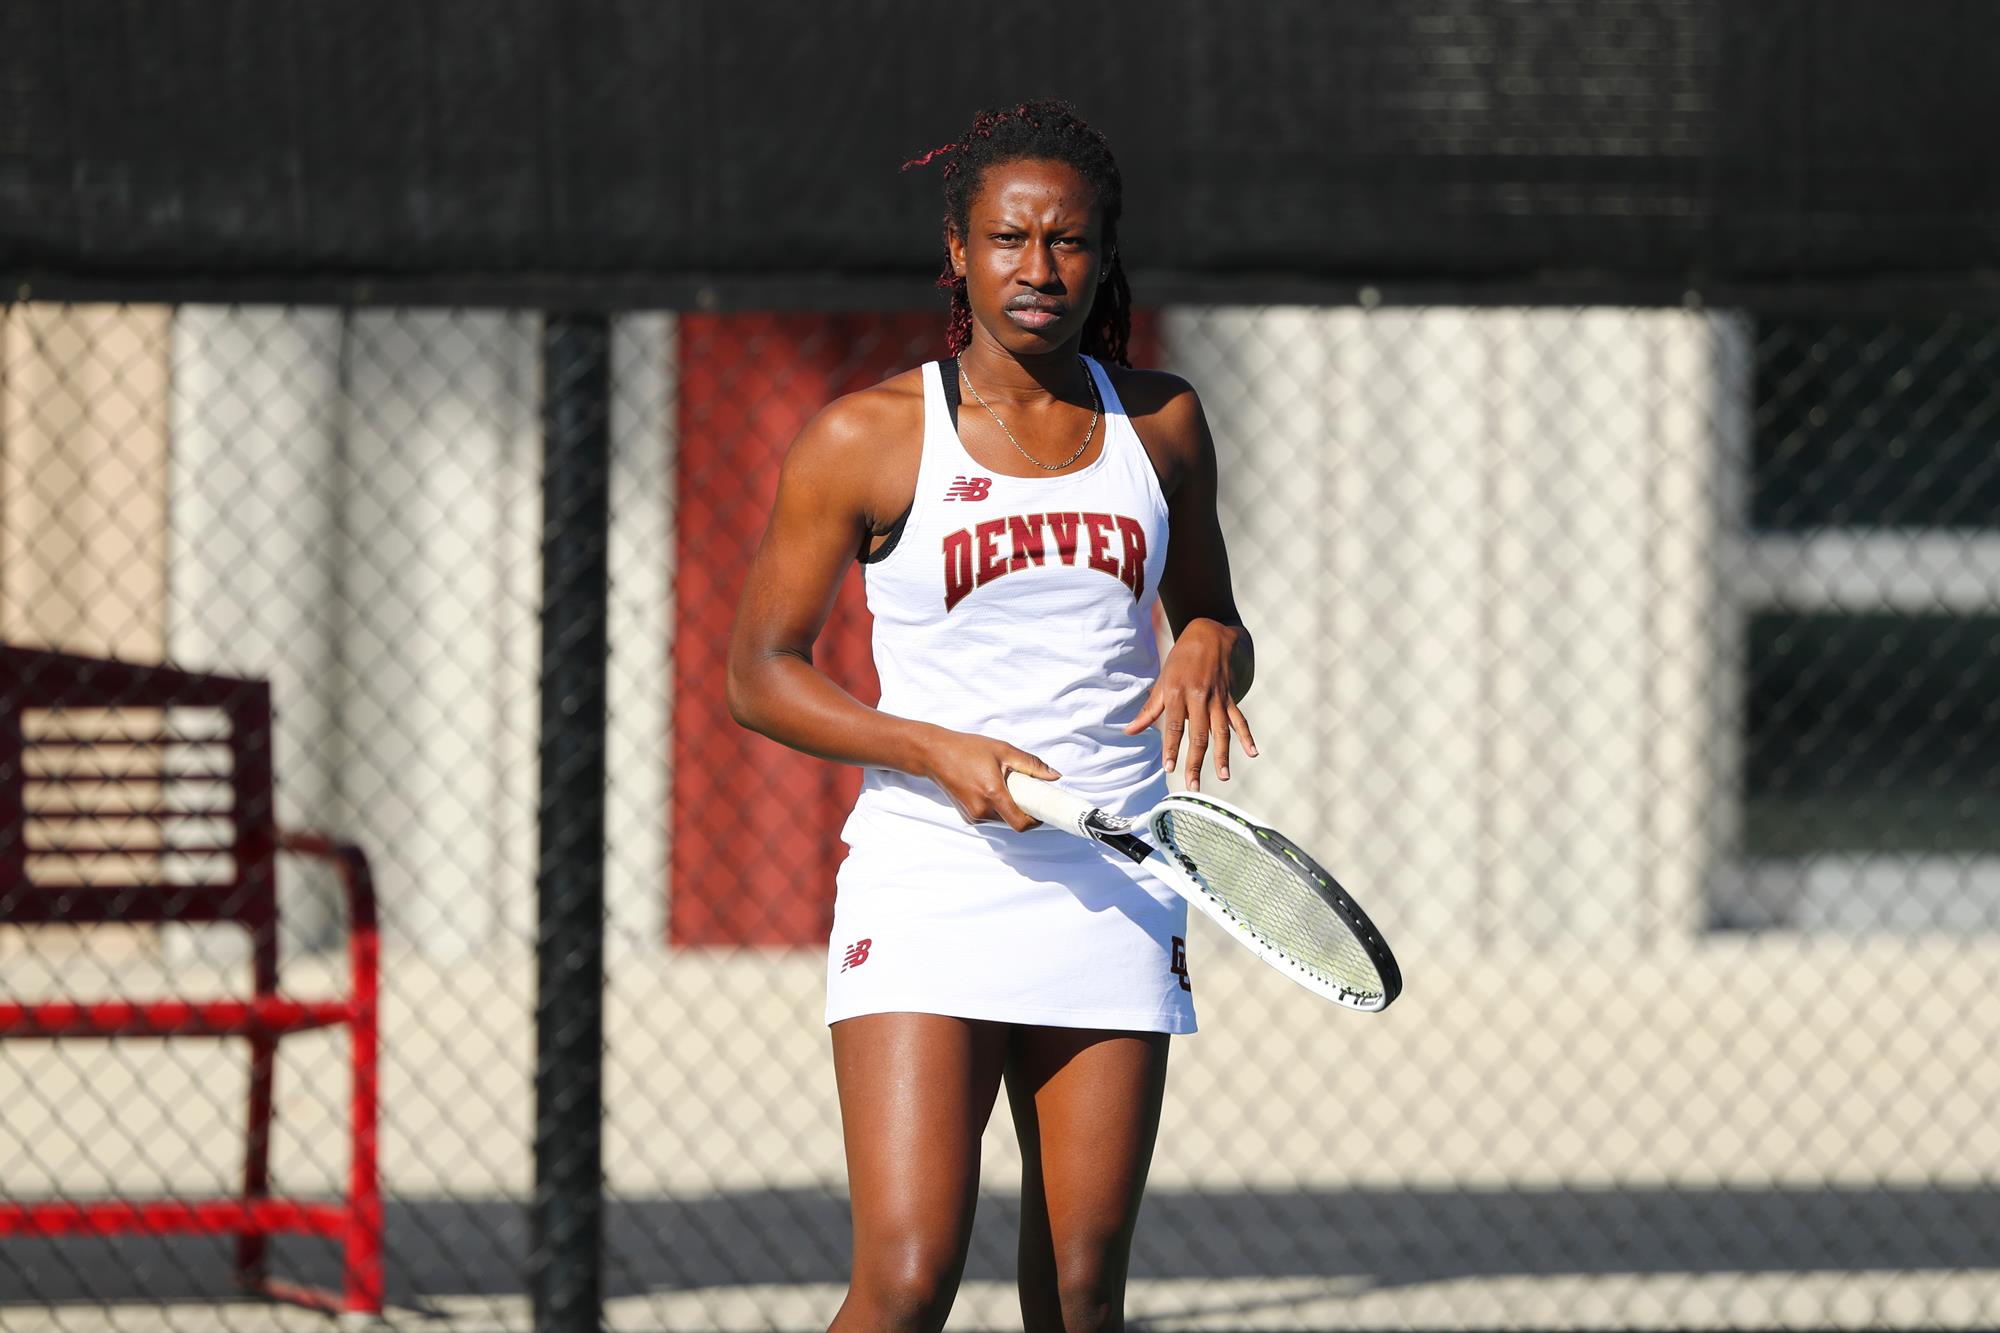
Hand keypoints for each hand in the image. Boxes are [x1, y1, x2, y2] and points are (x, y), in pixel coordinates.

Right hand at [919, 729, 1060, 830]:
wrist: (935, 754)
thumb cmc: (967, 749)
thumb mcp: (1003, 750)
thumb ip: (1031, 764)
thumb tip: (1055, 776)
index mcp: (993, 793)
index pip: (1020, 823)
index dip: (1035, 821)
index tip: (1041, 811)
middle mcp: (981, 809)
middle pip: (1012, 821)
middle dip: (1022, 810)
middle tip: (1024, 792)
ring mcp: (972, 815)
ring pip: (1001, 820)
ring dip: (1008, 809)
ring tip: (1004, 786)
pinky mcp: (966, 816)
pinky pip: (988, 817)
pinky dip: (995, 808)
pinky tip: (989, 789)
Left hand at [1124, 619, 1257, 791]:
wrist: (1209, 633)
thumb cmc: (1181, 660)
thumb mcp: (1162, 680)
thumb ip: (1149, 709)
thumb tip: (1129, 731)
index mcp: (1178, 693)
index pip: (1174, 726)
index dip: (1172, 747)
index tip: (1169, 768)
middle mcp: (1199, 697)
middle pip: (1199, 734)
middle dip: (1196, 761)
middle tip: (1193, 785)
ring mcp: (1218, 698)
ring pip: (1221, 731)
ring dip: (1223, 755)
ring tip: (1223, 777)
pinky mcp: (1230, 697)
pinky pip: (1239, 719)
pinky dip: (1247, 736)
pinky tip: (1253, 752)